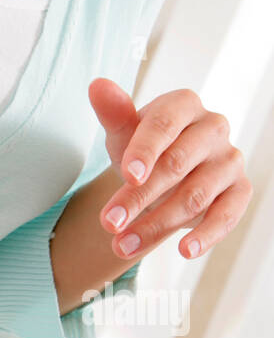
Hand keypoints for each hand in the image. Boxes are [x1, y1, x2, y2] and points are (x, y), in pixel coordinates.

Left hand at [89, 79, 251, 261]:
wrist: (164, 173)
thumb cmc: (143, 148)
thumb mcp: (123, 131)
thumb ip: (113, 112)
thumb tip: (97, 86)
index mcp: (184, 104)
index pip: (164, 125)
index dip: (145, 150)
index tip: (126, 175)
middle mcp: (213, 127)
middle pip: (176, 164)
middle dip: (138, 197)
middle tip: (108, 223)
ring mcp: (230, 160)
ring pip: (195, 196)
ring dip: (157, 225)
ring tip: (122, 246)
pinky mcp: (240, 191)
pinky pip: (227, 215)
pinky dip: (206, 235)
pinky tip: (184, 251)